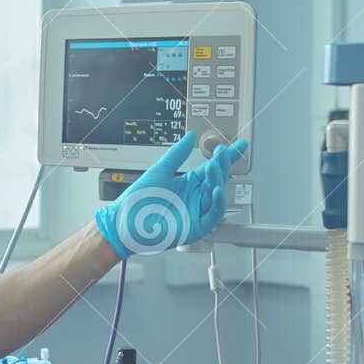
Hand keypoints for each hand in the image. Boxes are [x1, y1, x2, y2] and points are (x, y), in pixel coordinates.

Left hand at [94, 132, 249, 258]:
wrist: (125, 222)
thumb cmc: (138, 200)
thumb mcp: (160, 170)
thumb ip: (177, 154)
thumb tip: (190, 136)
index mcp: (188, 184)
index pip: (211, 168)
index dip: (225, 157)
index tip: (238, 144)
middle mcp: (195, 197)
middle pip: (216, 179)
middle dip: (222, 165)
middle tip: (221, 152)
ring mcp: (196, 212)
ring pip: (217, 195)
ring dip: (218, 180)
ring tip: (213, 166)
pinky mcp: (196, 227)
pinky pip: (213, 215)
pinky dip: (218, 202)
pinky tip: (216, 190)